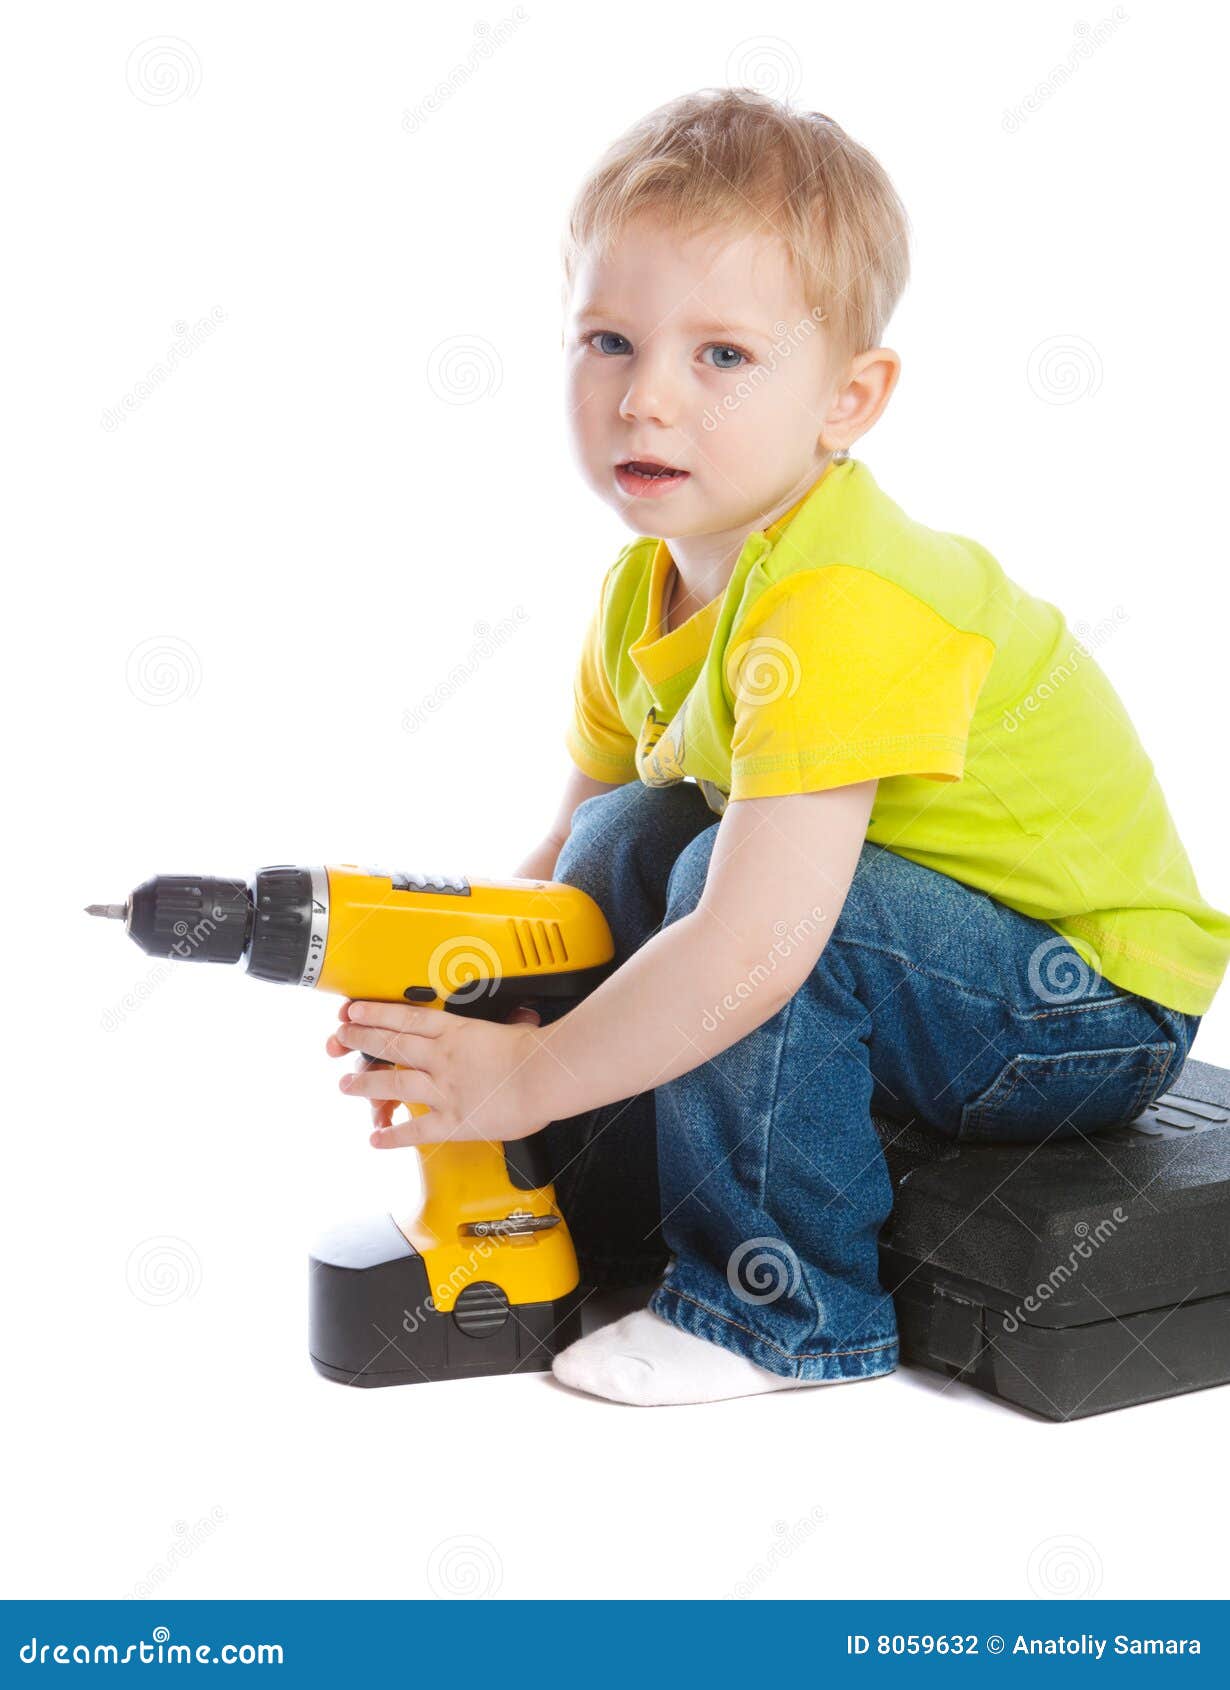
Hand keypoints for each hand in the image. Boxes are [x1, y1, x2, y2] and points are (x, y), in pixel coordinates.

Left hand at [326, 998, 550, 1148]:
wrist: (546, 1076)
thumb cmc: (537, 1053)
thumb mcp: (512, 1029)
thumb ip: (499, 1031)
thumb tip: (517, 1022)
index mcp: (457, 1032)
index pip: (406, 1018)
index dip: (376, 1014)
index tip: (355, 1011)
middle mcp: (444, 1058)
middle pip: (391, 1045)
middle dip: (360, 1040)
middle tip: (339, 1038)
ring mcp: (445, 1089)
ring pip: (394, 1082)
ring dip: (365, 1083)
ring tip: (345, 1085)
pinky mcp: (453, 1119)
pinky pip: (416, 1129)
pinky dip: (393, 1134)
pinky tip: (376, 1137)